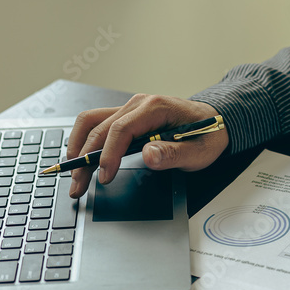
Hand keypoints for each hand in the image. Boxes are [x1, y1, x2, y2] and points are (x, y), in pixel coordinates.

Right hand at [66, 94, 228, 197]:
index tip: (104, 177)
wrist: (215, 119)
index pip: (121, 129)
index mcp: (155, 108)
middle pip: (99, 128)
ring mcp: (129, 108)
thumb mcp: (199, 151)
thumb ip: (174, 154)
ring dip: (78, 148)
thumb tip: (149, 155)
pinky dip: (84, 141)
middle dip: (85, 159)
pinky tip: (82, 160)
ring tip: (74, 175)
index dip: (108, 155)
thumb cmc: (207, 134)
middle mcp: (138, 104)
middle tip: (78, 186)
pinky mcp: (126, 116)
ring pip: (91, 123)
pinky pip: (97, 124)